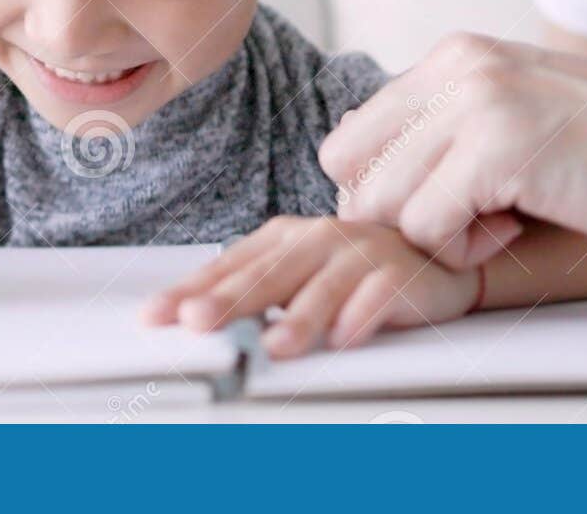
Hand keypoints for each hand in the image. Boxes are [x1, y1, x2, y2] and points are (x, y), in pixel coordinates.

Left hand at [142, 216, 479, 358]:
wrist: (428, 259)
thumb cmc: (352, 271)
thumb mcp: (295, 277)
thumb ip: (252, 296)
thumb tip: (191, 320)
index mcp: (283, 239)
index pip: (229, 266)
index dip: (191, 290)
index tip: (157, 315)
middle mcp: (317, 240)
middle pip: (268, 273)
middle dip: (230, 298)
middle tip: (198, 320)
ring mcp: (359, 254)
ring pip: (322, 286)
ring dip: (298, 317)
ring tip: (275, 346)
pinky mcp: (399, 273)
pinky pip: (379, 294)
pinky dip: (362, 315)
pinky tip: (345, 337)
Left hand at [322, 33, 586, 269]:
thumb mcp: (519, 113)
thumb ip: (449, 128)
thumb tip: (366, 180)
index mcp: (455, 55)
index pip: (353, 133)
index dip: (383, 188)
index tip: (445, 204)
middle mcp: (456, 66)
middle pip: (345, 162)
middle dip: (388, 212)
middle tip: (461, 220)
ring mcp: (476, 101)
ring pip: (379, 200)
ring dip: (432, 233)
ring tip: (500, 221)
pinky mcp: (498, 147)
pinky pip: (426, 225)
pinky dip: (464, 248)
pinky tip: (518, 225)